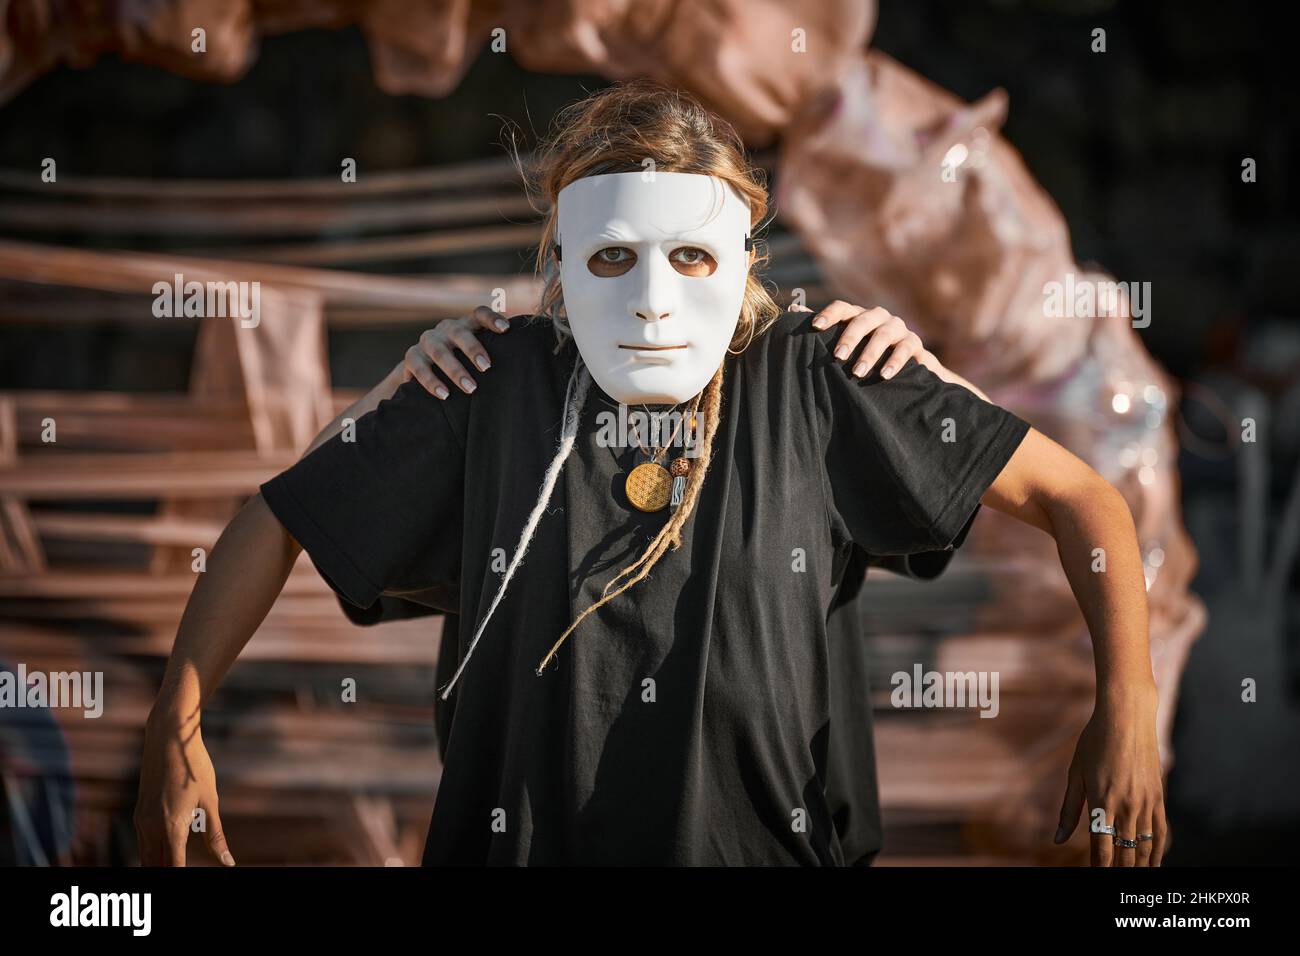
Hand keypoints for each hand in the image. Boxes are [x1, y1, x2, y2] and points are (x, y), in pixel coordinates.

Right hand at [134, 702, 233, 866]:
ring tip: (172, 869)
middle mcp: (151, 827)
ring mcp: (141, 820)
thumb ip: (216, 835)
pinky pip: (143, 843)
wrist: (168, 739)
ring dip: (157, 866)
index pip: (173, 867)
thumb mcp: (210, 801)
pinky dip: (152, 854)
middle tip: (182, 874)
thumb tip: (228, 862)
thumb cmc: (195, 767)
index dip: (180, 877)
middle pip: (155, 865)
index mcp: (172, 826)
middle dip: (166, 873)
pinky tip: (162, 857)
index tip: (191, 881)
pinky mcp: (139, 813)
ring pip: (146, 856)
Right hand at [404, 306, 510, 398]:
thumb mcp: (476, 357)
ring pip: (439, 351)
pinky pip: (419, 368)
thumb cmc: (462, 366)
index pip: (479, 314)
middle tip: (487, 367)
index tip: (506, 329)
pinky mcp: (411, 358)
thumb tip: (527, 362)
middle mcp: (445, 330)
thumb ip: (493, 354)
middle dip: (473, 349)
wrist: (422, 373)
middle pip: (459, 332)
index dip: (492, 319)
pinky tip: (444, 395)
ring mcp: (427, 342)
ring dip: (455, 370)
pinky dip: (432, 382)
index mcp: (465, 326)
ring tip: (470, 388)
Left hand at [798, 300, 935, 380]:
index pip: (842, 308)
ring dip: (869, 354)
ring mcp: (897, 328)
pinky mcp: (913, 343)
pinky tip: (884, 375)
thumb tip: (792, 307)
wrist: (906, 365)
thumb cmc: (866, 352)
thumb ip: (823, 327)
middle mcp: (878, 317)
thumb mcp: (845, 341)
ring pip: (883, 335)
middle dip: (849, 338)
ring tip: (857, 372)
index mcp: (858, 316)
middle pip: (862, 320)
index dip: (829, 315)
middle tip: (837, 357)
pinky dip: (894, 362)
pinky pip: (905, 349)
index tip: (815, 327)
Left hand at [1054, 681, 1167, 865]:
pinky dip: (1157, 850)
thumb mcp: (1075, 773)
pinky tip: (1152, 861)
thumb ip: (1069, 810)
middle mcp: (1126, 805)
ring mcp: (1146, 802)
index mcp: (1101, 801)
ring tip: (1133, 876)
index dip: (1099, 867)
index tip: (1096, 875)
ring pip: (1145, 845)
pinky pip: (1161, 831)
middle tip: (1115, 878)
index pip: (1101, 847)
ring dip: (1139, 864)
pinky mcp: (1159, 796)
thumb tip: (1059, 839)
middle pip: (1125, 851)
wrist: (1127, 716)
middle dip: (1120, 869)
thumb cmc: (1094, 742)